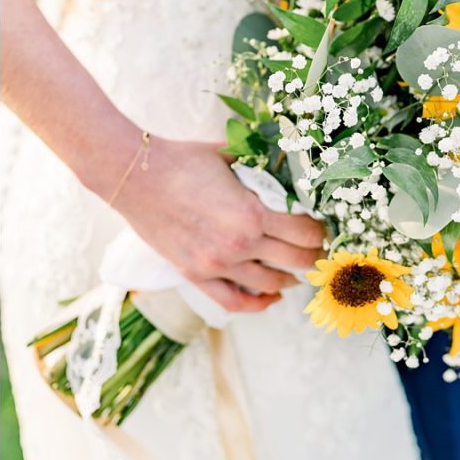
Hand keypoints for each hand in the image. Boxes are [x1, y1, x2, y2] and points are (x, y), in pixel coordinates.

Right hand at [111, 137, 324, 313]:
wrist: (135, 176)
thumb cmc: (186, 160)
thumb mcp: (235, 156)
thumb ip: (265, 168)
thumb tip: (291, 166)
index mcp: (253, 213)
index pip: (306, 232)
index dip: (321, 230)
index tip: (324, 226)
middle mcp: (239, 244)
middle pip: (297, 260)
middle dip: (313, 254)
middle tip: (319, 248)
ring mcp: (216, 264)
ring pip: (271, 283)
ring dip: (291, 277)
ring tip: (298, 268)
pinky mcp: (195, 275)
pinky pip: (234, 302)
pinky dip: (258, 303)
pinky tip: (272, 296)